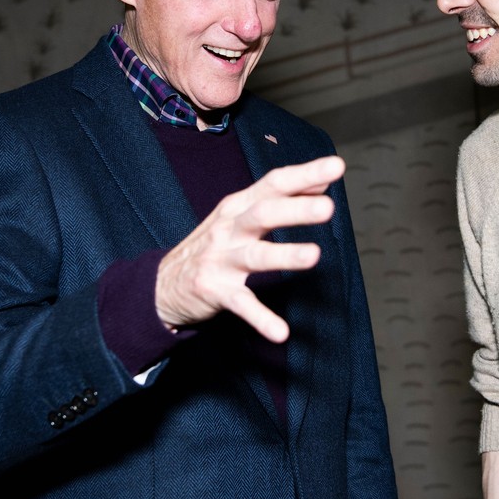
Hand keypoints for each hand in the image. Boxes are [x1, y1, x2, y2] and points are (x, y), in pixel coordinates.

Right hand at [155, 155, 345, 342]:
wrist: (163, 283)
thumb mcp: (241, 214)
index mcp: (239, 206)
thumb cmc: (215, 243)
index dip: (304, 174)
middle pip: (263, 213)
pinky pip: (241, 305)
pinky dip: (261, 319)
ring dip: (284, 255)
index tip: (336, 166)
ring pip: (255, 256)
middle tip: (329, 209)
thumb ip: (280, 199)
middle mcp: (230, 229)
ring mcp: (220, 260)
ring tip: (314, 256)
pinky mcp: (214, 291)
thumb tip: (322, 183)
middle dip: (295, 209)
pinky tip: (280, 332)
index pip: (273, 183)